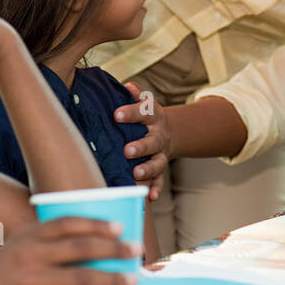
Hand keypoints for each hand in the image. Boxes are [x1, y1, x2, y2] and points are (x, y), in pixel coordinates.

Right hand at [0, 217, 142, 284]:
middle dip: (114, 248)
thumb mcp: (9, 255)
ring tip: (131, 281)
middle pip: (82, 247)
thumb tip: (78, 257)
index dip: (96, 223)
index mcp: (26, 238)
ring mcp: (32, 283)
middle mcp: (31, 256)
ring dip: (112, 279)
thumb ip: (37, 251)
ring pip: (83, 277)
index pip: (67, 223)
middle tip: (136, 252)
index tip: (119, 226)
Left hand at [114, 81, 170, 200]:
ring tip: (136, 173)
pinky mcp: (160, 169)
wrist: (168, 131)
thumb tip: (127, 86)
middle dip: (141, 146)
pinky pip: (160, 180)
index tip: (116, 114)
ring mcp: (161, 153)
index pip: (143, 112)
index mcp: (153, 116)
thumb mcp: (143, 102)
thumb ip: (134, 95)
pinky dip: (156, 189)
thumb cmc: (145, 116)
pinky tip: (150, 197)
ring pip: (158, 163)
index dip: (131, 113)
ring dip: (148, 168)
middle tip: (127, 150)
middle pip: (152, 141)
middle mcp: (159, 135)